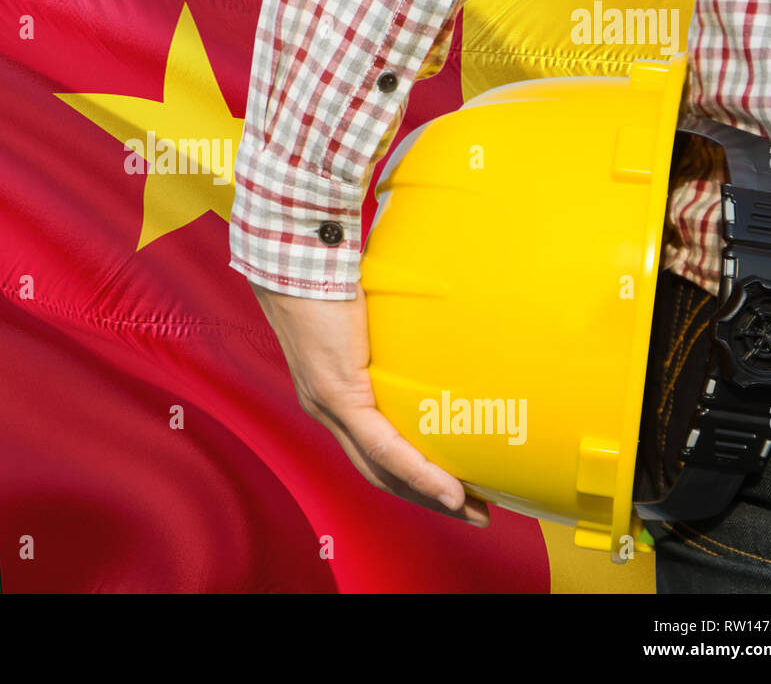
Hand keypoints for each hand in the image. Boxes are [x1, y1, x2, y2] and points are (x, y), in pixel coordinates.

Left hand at [251, 281, 488, 526]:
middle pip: (379, 473)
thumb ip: (390, 332)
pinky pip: (381, 444)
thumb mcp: (367, 317)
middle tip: (473, 511)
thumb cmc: (329, 276)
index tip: (452, 489)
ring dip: (429, 496)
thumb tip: (435, 321)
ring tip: (471, 510)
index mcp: (332, 395)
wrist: (297, 259)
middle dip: (427, 498)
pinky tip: (448, 489)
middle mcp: (327, 410)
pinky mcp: (337, 393)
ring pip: (382, 469)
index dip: (411, 477)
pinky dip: (417, 471)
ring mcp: (329, 405)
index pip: (372, 452)